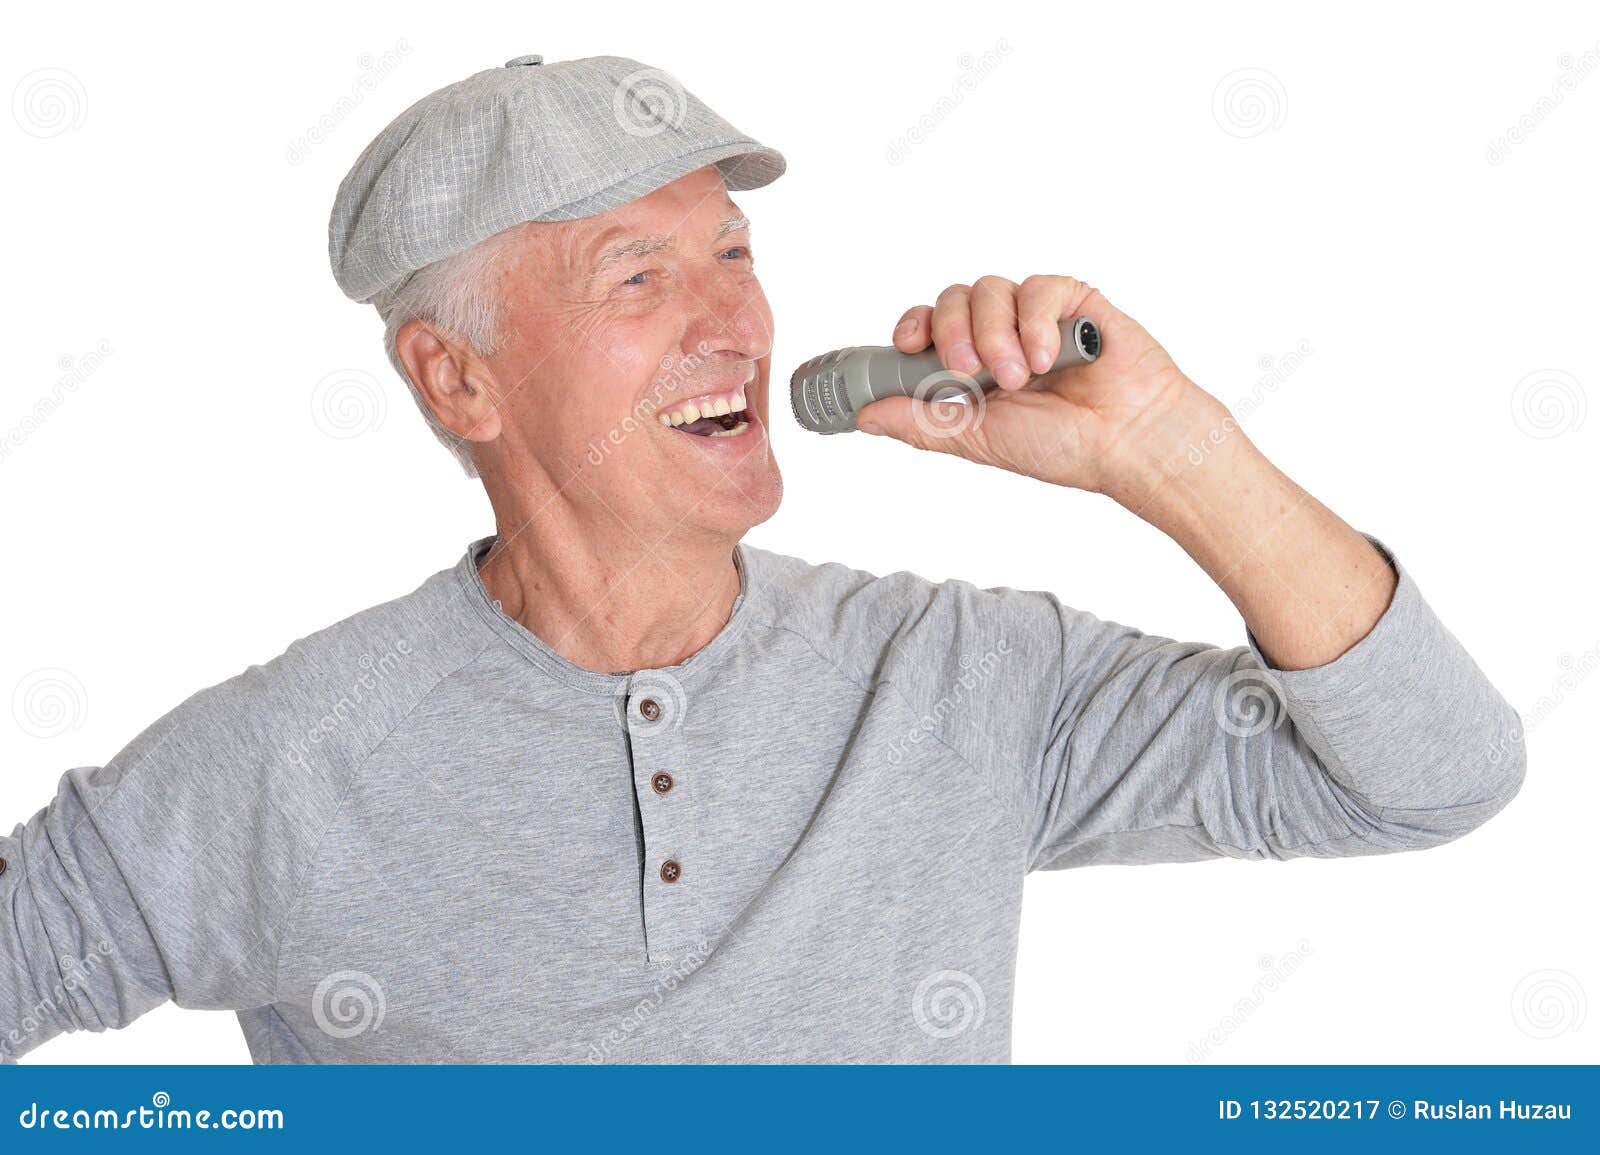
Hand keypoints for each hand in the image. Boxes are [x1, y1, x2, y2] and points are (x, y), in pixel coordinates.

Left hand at [855, 274, 1229, 503]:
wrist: (1128, 444)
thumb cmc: (1064, 447)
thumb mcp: (977, 439)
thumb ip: (921, 423)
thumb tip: (866, 416)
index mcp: (974, 366)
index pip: (928, 327)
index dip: (911, 326)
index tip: (906, 344)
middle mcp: (1001, 335)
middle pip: (952, 299)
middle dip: (952, 332)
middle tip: (969, 371)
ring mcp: (1036, 316)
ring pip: (990, 289)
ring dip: (995, 334)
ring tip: (1020, 376)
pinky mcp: (1074, 302)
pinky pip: (1038, 287)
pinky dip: (1036, 322)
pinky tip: (1048, 357)